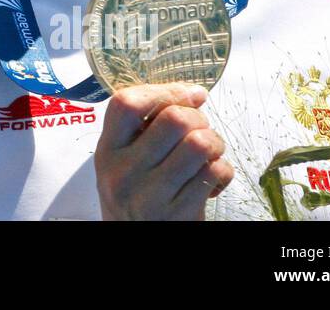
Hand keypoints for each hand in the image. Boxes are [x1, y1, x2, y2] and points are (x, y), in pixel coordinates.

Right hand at [94, 83, 232, 219]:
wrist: (134, 238)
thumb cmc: (134, 192)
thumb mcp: (122, 157)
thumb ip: (143, 126)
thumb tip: (194, 94)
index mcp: (107, 150)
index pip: (126, 104)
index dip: (164, 91)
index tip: (189, 94)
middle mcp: (124, 172)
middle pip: (174, 120)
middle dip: (199, 117)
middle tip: (200, 128)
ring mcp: (151, 195)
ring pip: (199, 144)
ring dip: (214, 142)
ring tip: (208, 151)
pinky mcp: (180, 213)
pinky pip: (215, 173)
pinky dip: (222, 170)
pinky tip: (210, 178)